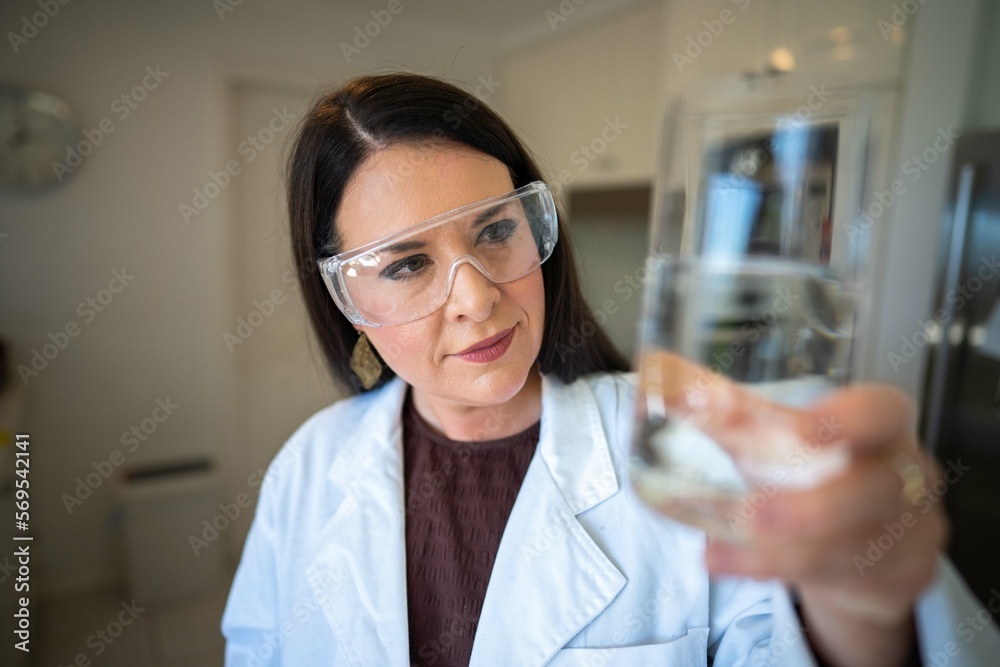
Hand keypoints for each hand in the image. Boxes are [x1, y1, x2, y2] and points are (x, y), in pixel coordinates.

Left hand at [703, 384, 946, 665]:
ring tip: (717, 548)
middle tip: (754, 512)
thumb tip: (662, 374)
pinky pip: (829, 576)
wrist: (876, 537)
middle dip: (812, 506)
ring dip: (776, 550)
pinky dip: (768, 569)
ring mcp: (900, 534)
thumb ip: (739, 410)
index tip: (803, 429)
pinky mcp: (884, 577)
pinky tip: (722, 561)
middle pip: (873, 491)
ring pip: (845, 546)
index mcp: (881, 427)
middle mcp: (901, 478)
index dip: (847, 420)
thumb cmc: (826, 467)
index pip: (880, 413)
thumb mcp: (795, 435)